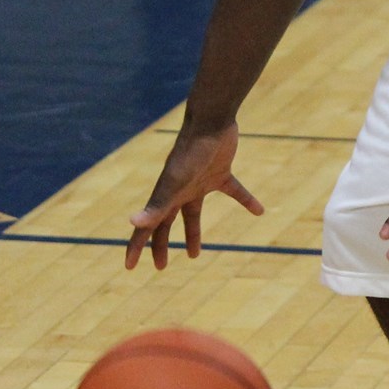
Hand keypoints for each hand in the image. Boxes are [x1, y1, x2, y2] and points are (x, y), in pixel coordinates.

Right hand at [125, 121, 262, 269]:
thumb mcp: (174, 182)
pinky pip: (234, 191)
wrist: (212, 120)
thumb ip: (157, 205)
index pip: (147, 227)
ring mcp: (200, 182)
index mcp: (166, 196)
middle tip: (161, 267)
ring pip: (194, 213)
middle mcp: (180, 191)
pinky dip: (246, 201)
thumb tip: (132, 223)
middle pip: (167, 223)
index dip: (137, 248)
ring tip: (195, 254)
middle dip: (162, 245)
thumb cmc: (190, 151)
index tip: (129, 267)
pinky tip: (259, 210)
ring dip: (193, 233)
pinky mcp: (221, 172)